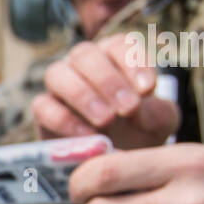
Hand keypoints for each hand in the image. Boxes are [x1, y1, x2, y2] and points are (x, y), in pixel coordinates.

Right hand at [31, 36, 179, 149]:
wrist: (118, 159)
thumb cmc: (141, 130)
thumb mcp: (160, 122)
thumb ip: (158, 112)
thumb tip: (137, 109)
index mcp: (114, 55)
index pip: (119, 44)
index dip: (133, 63)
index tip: (148, 90)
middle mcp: (83, 64)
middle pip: (84, 54)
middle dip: (108, 80)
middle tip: (128, 108)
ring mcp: (59, 85)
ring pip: (57, 73)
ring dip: (82, 95)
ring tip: (106, 120)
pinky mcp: (44, 111)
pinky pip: (43, 106)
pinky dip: (64, 120)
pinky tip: (88, 135)